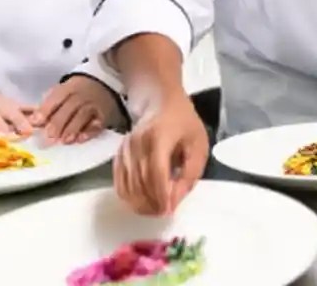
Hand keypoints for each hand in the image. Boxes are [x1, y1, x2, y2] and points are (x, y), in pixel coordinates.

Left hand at [32, 76, 125, 145]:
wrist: (102, 86)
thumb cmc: (74, 94)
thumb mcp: (61, 93)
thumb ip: (47, 106)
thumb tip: (31, 122)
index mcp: (67, 89)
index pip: (56, 98)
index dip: (45, 110)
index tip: (36, 122)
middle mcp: (81, 96)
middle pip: (70, 107)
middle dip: (59, 122)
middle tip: (49, 137)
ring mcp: (93, 105)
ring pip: (83, 115)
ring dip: (73, 128)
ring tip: (64, 141)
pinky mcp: (103, 116)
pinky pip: (98, 123)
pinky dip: (90, 131)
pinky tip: (81, 138)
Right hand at [113, 93, 207, 216]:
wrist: (160, 103)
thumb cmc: (183, 124)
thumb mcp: (197, 145)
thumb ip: (189, 174)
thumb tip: (175, 200)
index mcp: (159, 137)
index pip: (156, 172)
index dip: (161, 194)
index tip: (170, 210)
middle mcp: (136, 144)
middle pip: (140, 182)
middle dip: (152, 204)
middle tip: (165, 213)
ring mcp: (124, 150)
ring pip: (127, 186)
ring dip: (141, 204)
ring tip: (156, 210)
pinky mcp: (118, 155)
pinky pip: (119, 183)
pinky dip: (129, 197)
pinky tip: (142, 203)